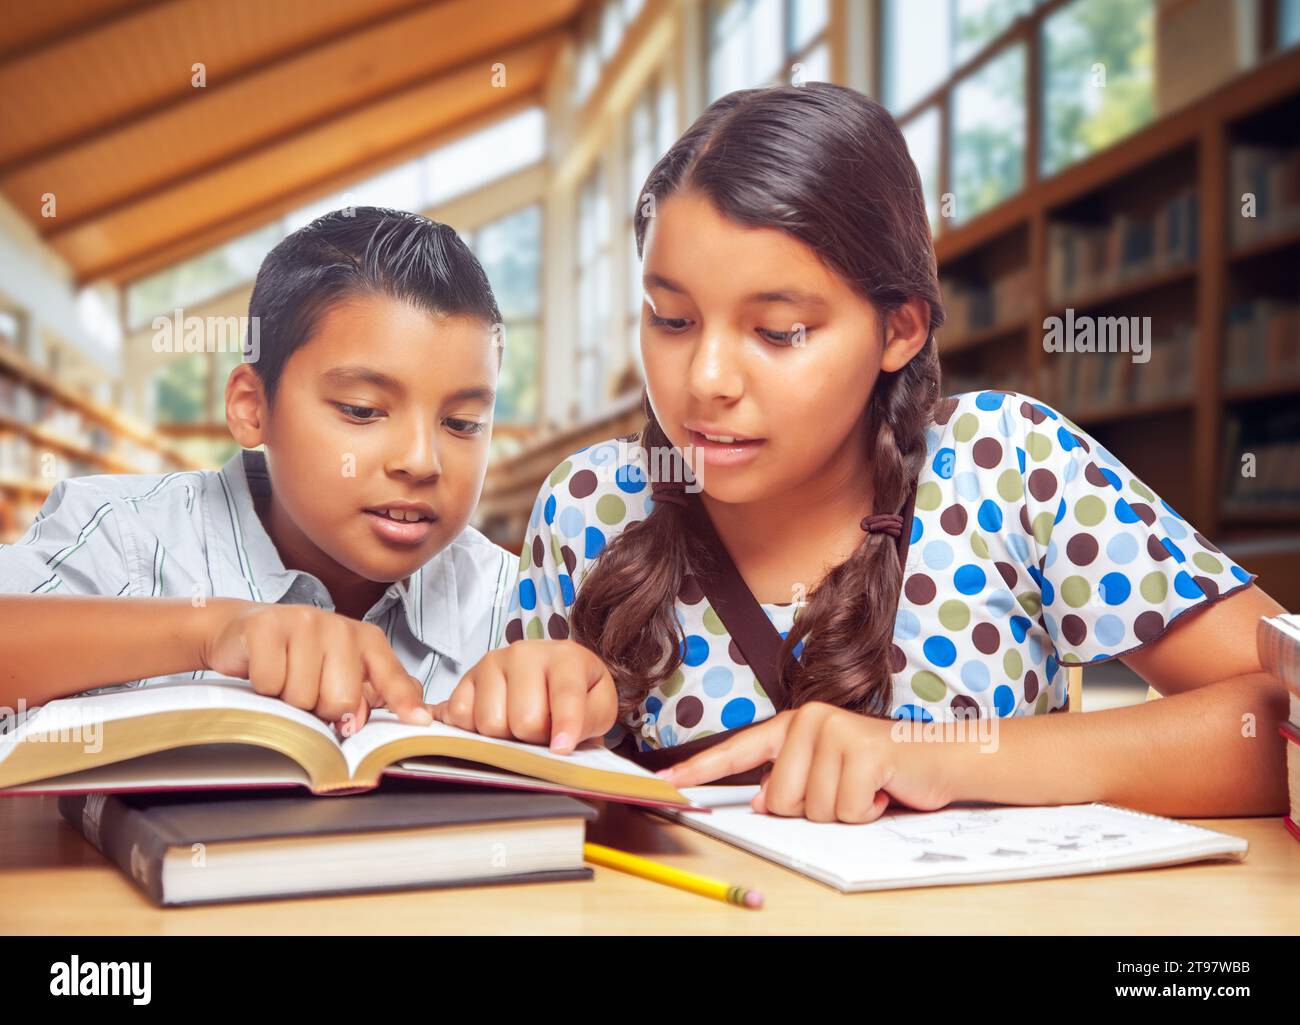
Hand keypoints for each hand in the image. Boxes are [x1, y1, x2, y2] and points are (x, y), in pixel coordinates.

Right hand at [201, 601, 432, 731]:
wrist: (244, 631)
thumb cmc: (298, 658)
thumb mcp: (341, 671)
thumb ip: (375, 693)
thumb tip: (409, 715)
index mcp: (366, 639)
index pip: (391, 677)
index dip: (403, 703)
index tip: (418, 723)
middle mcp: (340, 626)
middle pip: (341, 701)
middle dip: (320, 710)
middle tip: (308, 691)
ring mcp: (303, 622)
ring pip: (302, 697)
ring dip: (288, 700)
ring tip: (285, 679)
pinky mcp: (266, 627)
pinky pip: (270, 683)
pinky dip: (263, 688)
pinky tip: (265, 671)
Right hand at [429, 639, 616, 753]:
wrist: (551, 674)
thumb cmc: (578, 693)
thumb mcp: (600, 706)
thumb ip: (590, 721)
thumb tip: (559, 745)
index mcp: (565, 656)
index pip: (566, 694)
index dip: (565, 727)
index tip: (562, 749)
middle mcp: (524, 652)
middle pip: (525, 720)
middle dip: (535, 737)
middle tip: (543, 730)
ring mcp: (491, 662)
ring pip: (491, 724)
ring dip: (506, 736)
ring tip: (519, 723)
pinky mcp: (466, 678)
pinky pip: (461, 717)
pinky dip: (476, 730)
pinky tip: (496, 718)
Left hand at [655, 702, 954, 821]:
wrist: (940, 758)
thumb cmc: (882, 770)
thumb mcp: (827, 774)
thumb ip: (790, 783)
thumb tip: (764, 802)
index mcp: (794, 725)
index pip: (738, 751)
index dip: (700, 770)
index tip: (666, 782)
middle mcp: (810, 720)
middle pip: (780, 800)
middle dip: (815, 809)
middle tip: (847, 789)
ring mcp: (836, 731)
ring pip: (812, 810)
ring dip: (844, 811)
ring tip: (866, 788)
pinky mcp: (863, 750)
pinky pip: (845, 810)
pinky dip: (867, 811)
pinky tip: (882, 791)